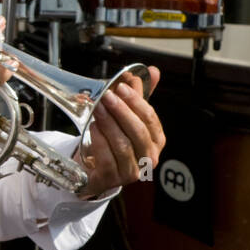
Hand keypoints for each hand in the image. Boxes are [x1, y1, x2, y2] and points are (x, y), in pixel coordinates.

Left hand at [76, 66, 165, 198]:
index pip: (150, 119)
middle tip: (107, 96)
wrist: (94, 168)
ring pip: (123, 145)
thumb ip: (139, 96)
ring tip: (97, 109)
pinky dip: (99, 141)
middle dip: (121, 111)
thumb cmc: (114, 141)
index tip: (121, 86)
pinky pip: (107, 159)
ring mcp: (132, 172)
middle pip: (138, 132)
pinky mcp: (113, 179)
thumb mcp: (127, 117)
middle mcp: (149, 158)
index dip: (136, 101)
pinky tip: (93, 128)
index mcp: (157, 140)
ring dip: (108, 124)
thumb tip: (152, 70)